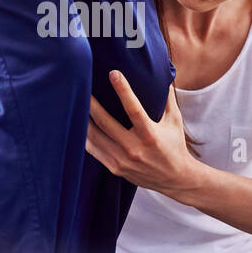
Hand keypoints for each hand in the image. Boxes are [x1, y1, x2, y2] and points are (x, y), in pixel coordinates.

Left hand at [86, 73, 195, 194]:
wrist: (174, 179)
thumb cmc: (174, 145)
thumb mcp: (175, 121)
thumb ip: (168, 98)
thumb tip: (165, 73)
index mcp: (150, 135)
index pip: (133, 109)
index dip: (123, 90)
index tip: (113, 73)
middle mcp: (134, 148)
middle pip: (105, 122)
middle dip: (91, 103)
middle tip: (82, 85)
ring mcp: (121, 160)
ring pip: (94, 136)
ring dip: (83, 118)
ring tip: (76, 101)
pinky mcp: (114, 167)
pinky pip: (93, 149)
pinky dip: (85, 135)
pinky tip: (80, 122)